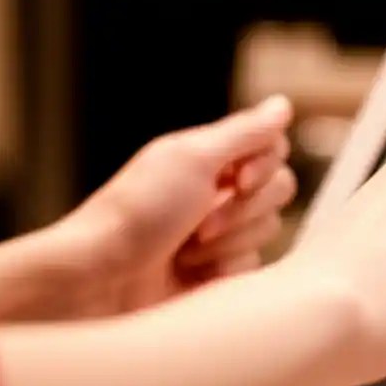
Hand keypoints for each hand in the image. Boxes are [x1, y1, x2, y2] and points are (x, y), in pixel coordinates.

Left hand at [63, 96, 297, 314]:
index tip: (237, 179)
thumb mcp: (193, 159)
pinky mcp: (219, 272)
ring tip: (185, 253)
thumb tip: (283, 103)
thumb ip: (246, 131)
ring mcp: (221, 233)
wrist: (102, 282)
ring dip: (228, 243)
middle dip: (242, 211)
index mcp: (209, 157)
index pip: (273, 147)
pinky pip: (253, 268)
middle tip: (199, 225)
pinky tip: (189, 276)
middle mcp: (218, 191)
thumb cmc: (139, 213)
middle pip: (279, 189)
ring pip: (268, 230)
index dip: (264, 165)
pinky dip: (223, 272)